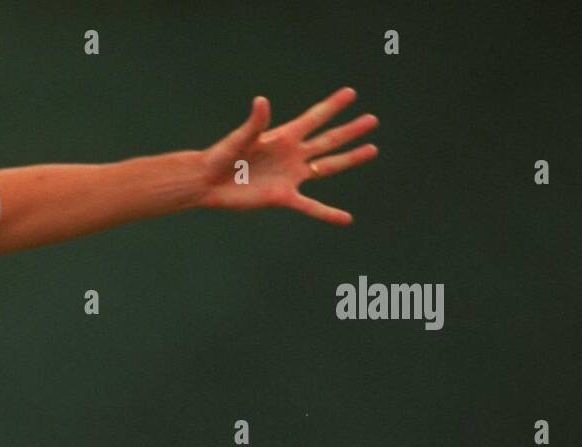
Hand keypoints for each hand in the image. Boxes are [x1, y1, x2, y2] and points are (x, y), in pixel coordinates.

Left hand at [198, 87, 378, 225]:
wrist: (209, 182)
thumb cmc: (221, 156)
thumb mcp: (240, 138)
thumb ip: (255, 123)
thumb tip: (262, 101)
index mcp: (283, 136)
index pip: (314, 118)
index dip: (332, 106)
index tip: (350, 93)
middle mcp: (292, 154)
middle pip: (328, 140)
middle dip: (349, 131)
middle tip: (372, 120)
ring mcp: (290, 175)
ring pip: (327, 166)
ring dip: (350, 158)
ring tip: (372, 149)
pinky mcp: (284, 196)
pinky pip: (311, 206)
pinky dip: (328, 213)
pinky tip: (346, 219)